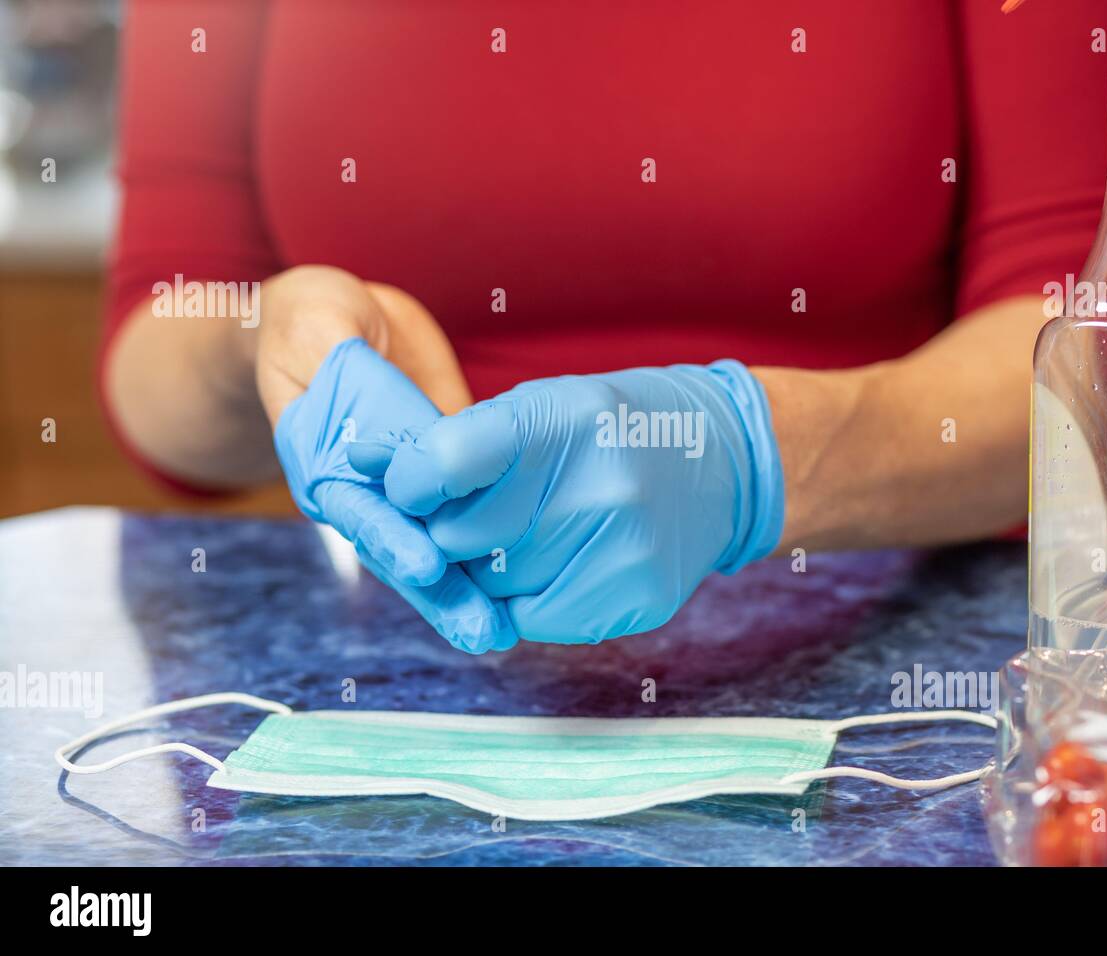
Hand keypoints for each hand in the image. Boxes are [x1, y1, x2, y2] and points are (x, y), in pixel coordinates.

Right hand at [256, 268, 514, 652]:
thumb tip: (352, 373)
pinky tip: (515, 602)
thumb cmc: (318, 324)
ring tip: (498, 635)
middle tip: (480, 630)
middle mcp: (361, 493)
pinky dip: (485, 563)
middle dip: (439, 592)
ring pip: (434, 550)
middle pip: (400, 548)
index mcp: (322, 461)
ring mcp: (403, 496)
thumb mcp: (319, 321)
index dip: (390, 534)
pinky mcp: (443, 488)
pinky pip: (464, 526)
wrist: (347, 330)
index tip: (426, 565)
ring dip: (465, 595)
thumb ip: (335, 354)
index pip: (359, 503)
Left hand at [348, 363, 784, 643]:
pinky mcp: (635, 600)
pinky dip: (528, 598)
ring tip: (531, 533)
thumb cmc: (612, 429)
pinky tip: (560, 563)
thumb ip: (458, 443)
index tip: (408, 486)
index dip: (410, 482)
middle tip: (474, 515)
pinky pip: (535, 618)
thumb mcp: (544, 406)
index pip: (445, 462)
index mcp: (564, 420)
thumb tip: (357, 465)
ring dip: (488, 570)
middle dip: (449, 533)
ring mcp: (620, 551)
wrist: (721, 463)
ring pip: (493, 588)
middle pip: (461, 540)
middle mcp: (596, 486)